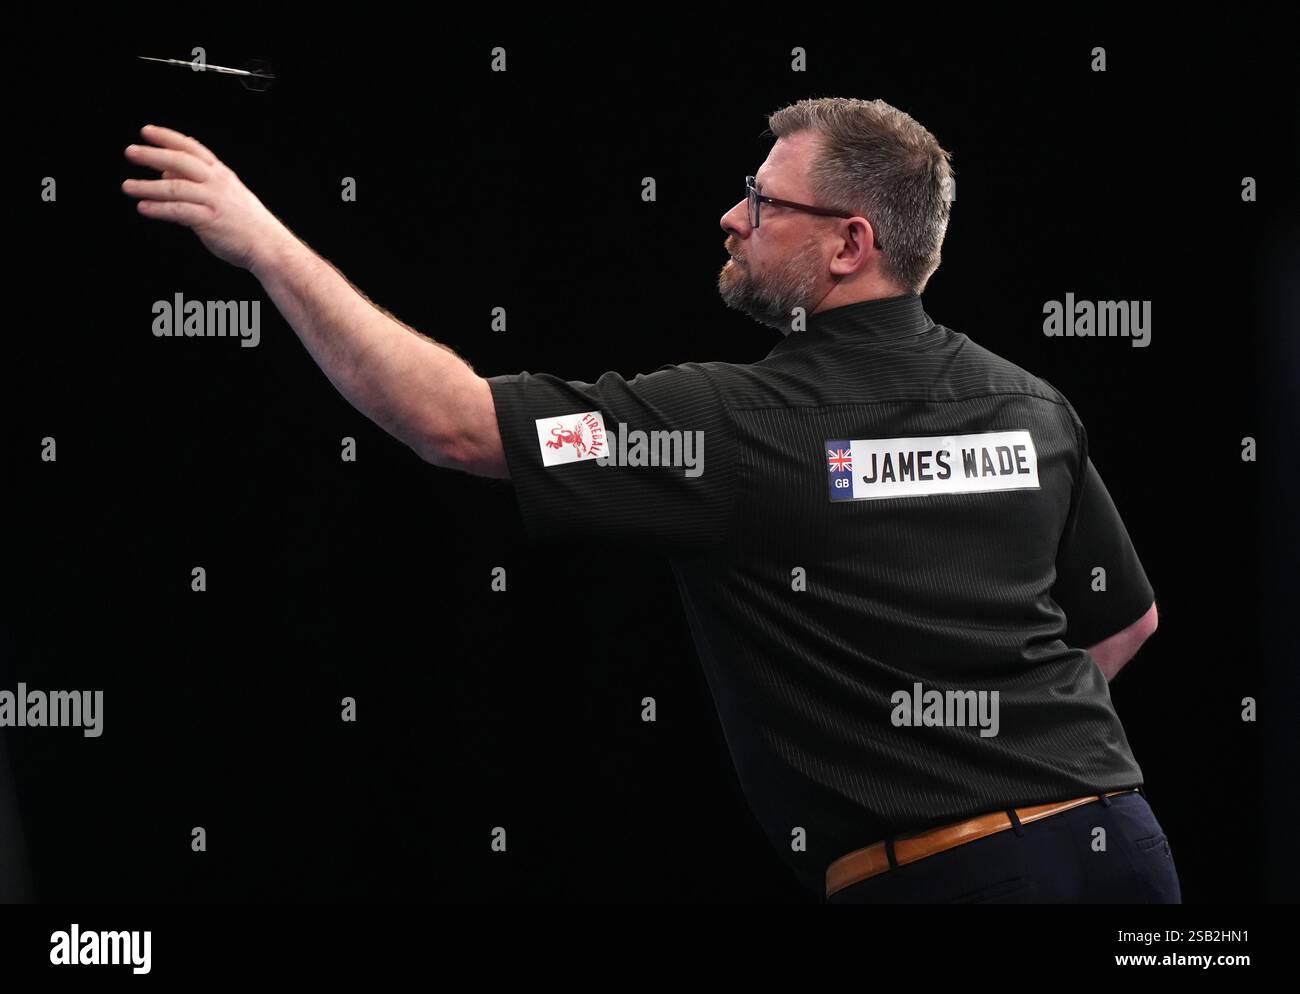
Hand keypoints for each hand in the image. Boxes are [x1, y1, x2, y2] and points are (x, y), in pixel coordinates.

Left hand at [122, 124, 285, 271]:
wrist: (269, 246)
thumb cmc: (247, 224)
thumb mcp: (225, 195)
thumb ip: (195, 183)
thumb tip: (165, 173)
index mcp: (221, 174)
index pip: (191, 148)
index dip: (168, 137)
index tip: (147, 132)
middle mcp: (217, 183)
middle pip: (180, 162)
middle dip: (153, 155)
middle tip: (131, 152)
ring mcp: (214, 201)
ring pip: (175, 187)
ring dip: (148, 186)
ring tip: (128, 186)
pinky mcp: (210, 220)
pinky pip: (179, 211)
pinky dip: (159, 209)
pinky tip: (144, 208)